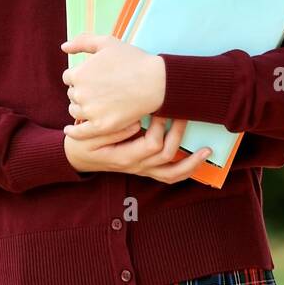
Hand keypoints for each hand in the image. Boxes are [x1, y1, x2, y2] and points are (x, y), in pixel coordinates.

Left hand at [59, 33, 165, 136]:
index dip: (81, 76)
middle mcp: (80, 93)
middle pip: (72, 94)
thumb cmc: (133, 60)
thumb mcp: (107, 43)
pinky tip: (69, 130)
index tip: (95, 78)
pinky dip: (72, 132)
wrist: (155, 82)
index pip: (69, 78)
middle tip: (101, 90)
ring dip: (82, 108)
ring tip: (97, 104)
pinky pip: (79, 132)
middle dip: (82, 92)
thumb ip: (82, 42)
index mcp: (79, 73)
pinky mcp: (100, 126)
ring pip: (76, 111)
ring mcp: (90, 111)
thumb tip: (64, 47)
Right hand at [64, 114, 213, 183]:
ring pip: (172, 173)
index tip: (161, 108)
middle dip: (178, 133)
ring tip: (206, 149)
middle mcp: (136, 167)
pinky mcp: (146, 169)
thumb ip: (112, 130)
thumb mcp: (88, 135)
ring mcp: (143, 170)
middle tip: (183, 111)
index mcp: (123, 157)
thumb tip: (137, 123)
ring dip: (191, 161)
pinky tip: (200, 158)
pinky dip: (186, 170)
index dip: (161, 127)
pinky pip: (169, 176)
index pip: (151, 145)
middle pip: (166, 155)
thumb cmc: (82, 142)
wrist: (76, 157)